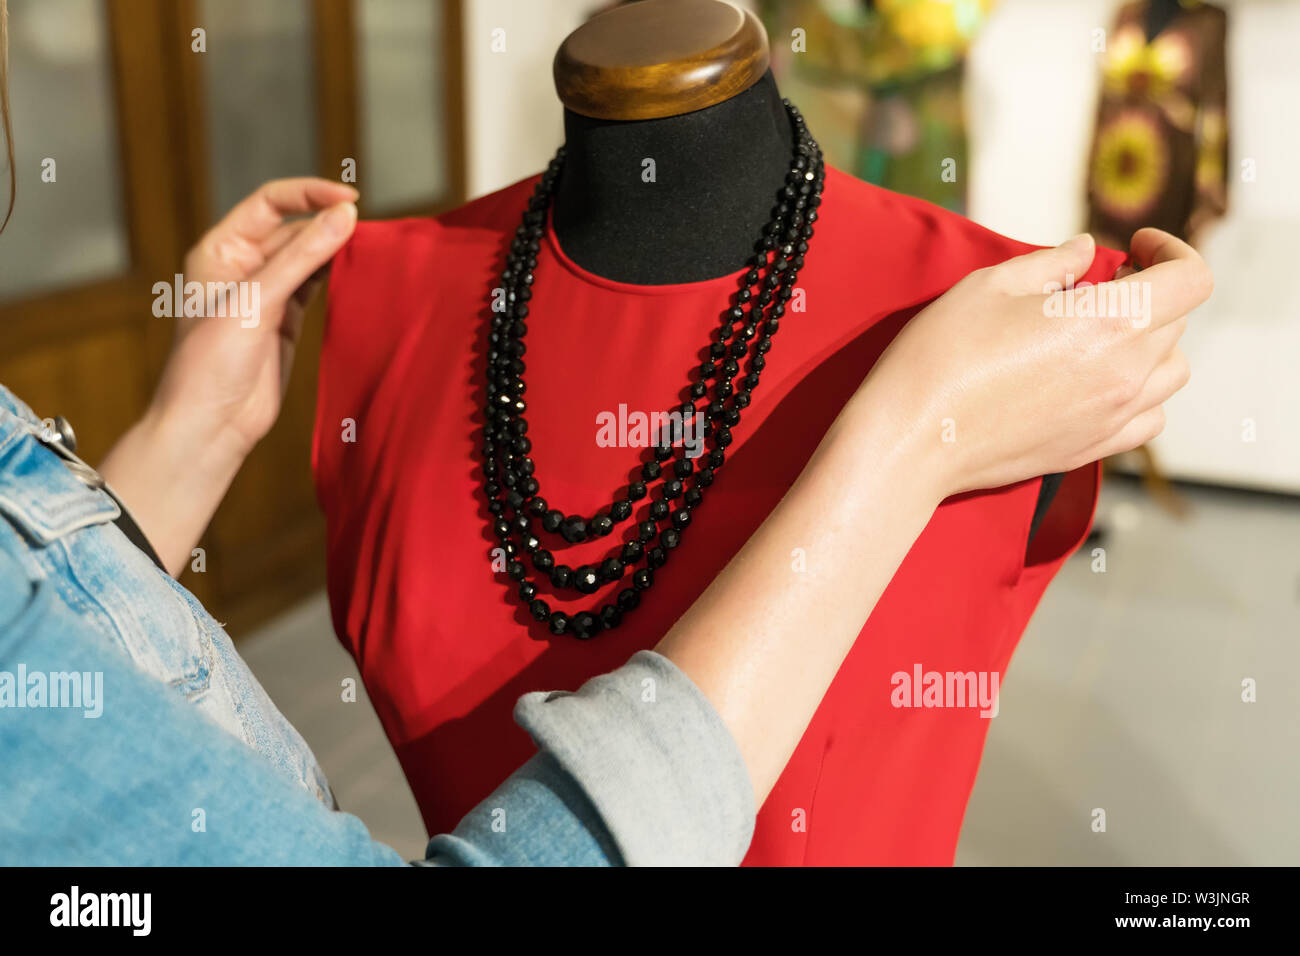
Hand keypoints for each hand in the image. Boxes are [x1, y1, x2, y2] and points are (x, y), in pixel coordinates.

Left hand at [100, 178, 357, 575]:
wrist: (211, 426)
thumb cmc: (211, 364)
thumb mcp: (257, 302)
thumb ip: (303, 257)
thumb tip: (345, 218)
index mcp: (219, 249)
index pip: (269, 203)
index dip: (309, 194)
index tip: (349, 199)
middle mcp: (240, 267)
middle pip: (292, 228)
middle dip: (327, 224)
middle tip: (367, 228)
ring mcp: (264, 295)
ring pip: (307, 257)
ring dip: (334, 250)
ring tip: (367, 248)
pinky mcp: (285, 322)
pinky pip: (315, 287)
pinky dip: (336, 278)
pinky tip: (356, 273)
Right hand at [850, 227, 1210, 499]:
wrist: (911, 439)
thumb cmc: (942, 356)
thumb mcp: (990, 285)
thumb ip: (1050, 263)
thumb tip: (1084, 251)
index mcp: (1109, 322)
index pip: (1191, 280)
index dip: (1173, 251)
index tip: (1136, 246)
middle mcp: (1125, 373)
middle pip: (1176, 322)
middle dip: (1147, 293)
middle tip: (1098, 285)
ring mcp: (1112, 417)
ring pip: (1171, 372)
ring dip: (1149, 344)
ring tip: (1102, 336)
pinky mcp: (1091, 449)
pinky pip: (1149, 419)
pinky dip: (1140, 394)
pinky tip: (1098, 381)